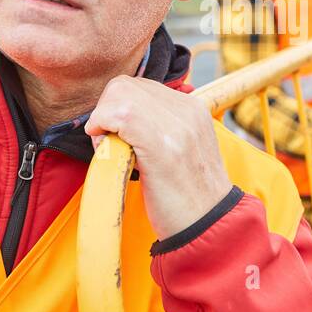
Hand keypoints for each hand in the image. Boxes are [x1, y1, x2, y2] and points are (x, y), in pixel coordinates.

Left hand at [85, 76, 233, 240]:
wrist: (209, 225)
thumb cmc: (188, 196)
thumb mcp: (183, 150)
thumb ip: (161, 127)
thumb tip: (122, 117)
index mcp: (193, 108)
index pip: (139, 86)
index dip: (118, 108)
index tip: (117, 136)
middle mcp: (186, 109)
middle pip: (124, 85)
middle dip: (106, 112)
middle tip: (109, 143)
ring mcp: (176, 124)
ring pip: (119, 95)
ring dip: (103, 121)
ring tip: (112, 149)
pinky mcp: (160, 143)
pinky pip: (118, 115)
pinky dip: (102, 129)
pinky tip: (109, 152)